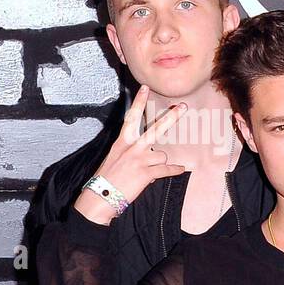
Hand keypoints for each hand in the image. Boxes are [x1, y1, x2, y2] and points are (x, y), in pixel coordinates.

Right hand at [73, 86, 186, 225]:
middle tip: (183, 107)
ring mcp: (139, 160)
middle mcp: (131, 148)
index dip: (138, 102)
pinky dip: (175, 170)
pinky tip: (181, 169)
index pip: (131, 117)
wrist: (100, 196)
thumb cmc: (107, 178)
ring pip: (162, 156)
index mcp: (122, 142)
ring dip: (159, 164)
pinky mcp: (146, 173)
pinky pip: (167, 170)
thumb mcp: (115, 158)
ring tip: (148, 171)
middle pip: (155, 129)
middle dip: (171, 117)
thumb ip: (131, 151)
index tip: (145, 88)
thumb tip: (149, 155)